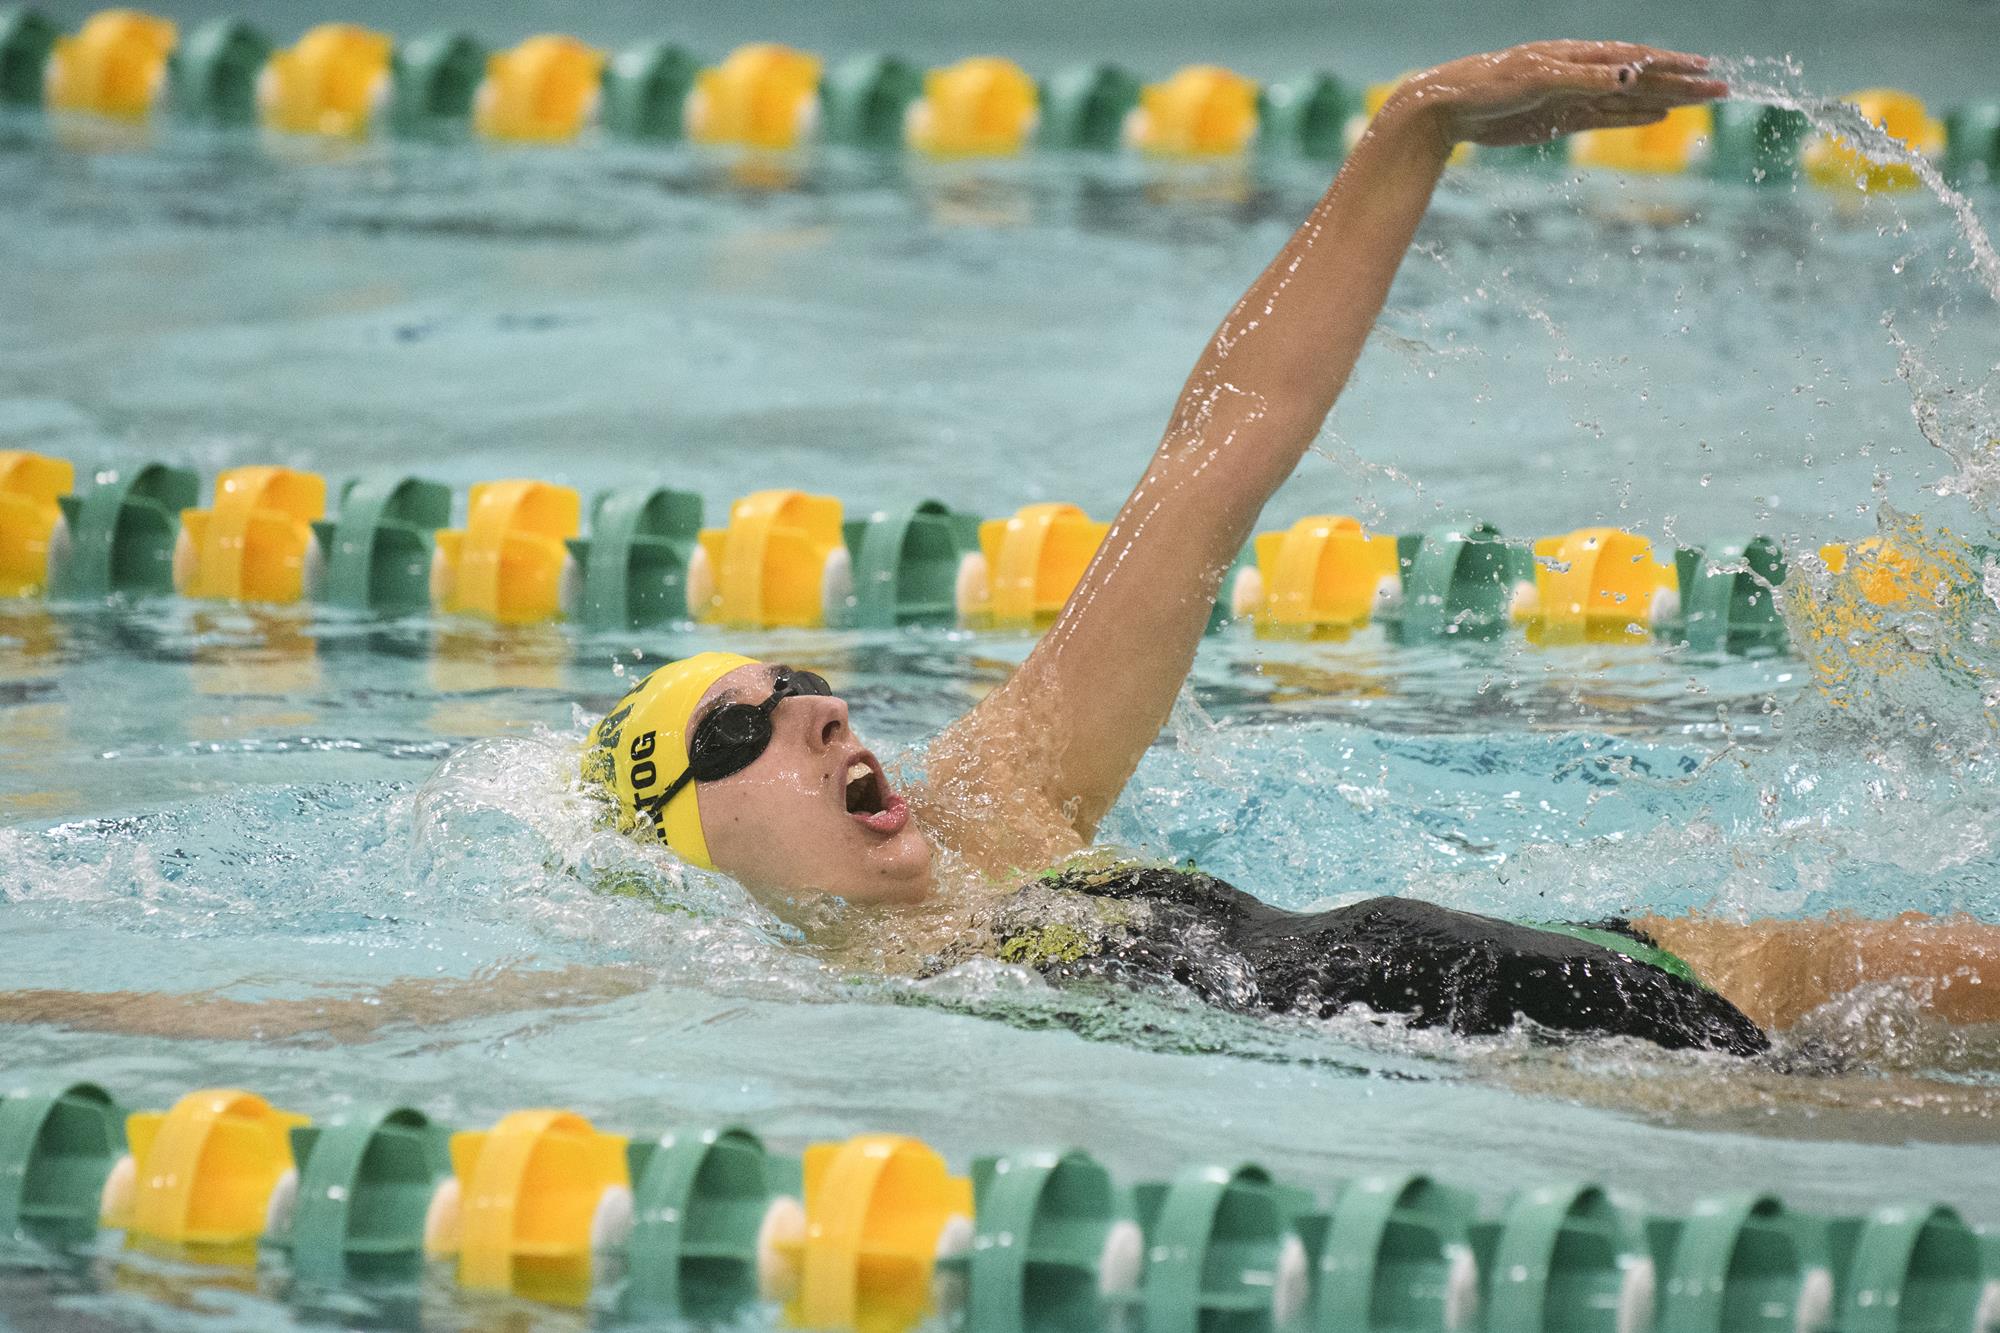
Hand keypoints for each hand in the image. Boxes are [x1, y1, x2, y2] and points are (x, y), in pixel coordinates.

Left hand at [1385, 41, 1727, 151]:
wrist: (1448, 108)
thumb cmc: (1488, 85)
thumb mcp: (1537, 79)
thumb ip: (1584, 79)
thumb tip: (1630, 74)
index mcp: (1578, 56)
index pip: (1637, 59)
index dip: (1673, 65)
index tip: (1706, 69)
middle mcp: (1581, 73)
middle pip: (1642, 78)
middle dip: (1682, 83)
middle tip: (1723, 89)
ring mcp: (1572, 98)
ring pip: (1630, 99)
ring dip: (1665, 99)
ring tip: (1700, 99)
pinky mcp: (1558, 119)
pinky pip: (1605, 117)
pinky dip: (1632, 117)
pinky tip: (1657, 115)